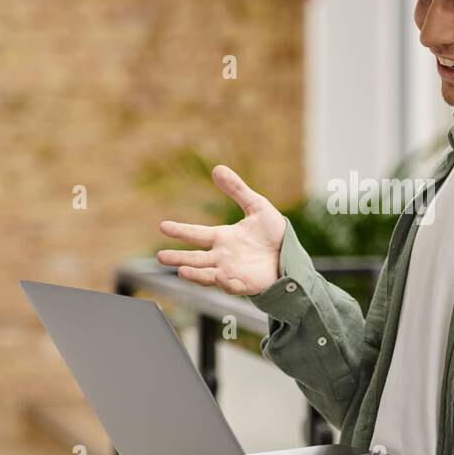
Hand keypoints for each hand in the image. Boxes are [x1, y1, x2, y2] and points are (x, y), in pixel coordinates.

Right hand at [156, 164, 286, 296]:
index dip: (180, 230)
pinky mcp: (245, 284)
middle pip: (195, 258)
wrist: (292, 255)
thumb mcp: (256, 206)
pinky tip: (221, 277)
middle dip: (178, 258)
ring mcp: (231, 272)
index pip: (196, 234)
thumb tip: (218, 168)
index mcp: (222, 238)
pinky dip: (226, 283)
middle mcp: (222, 256)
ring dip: (195, 274)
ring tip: (181, 271)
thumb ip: (237, 189)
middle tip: (161, 257)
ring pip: (207, 275)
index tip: (163, 226)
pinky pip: (232, 286)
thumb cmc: (273, 233)